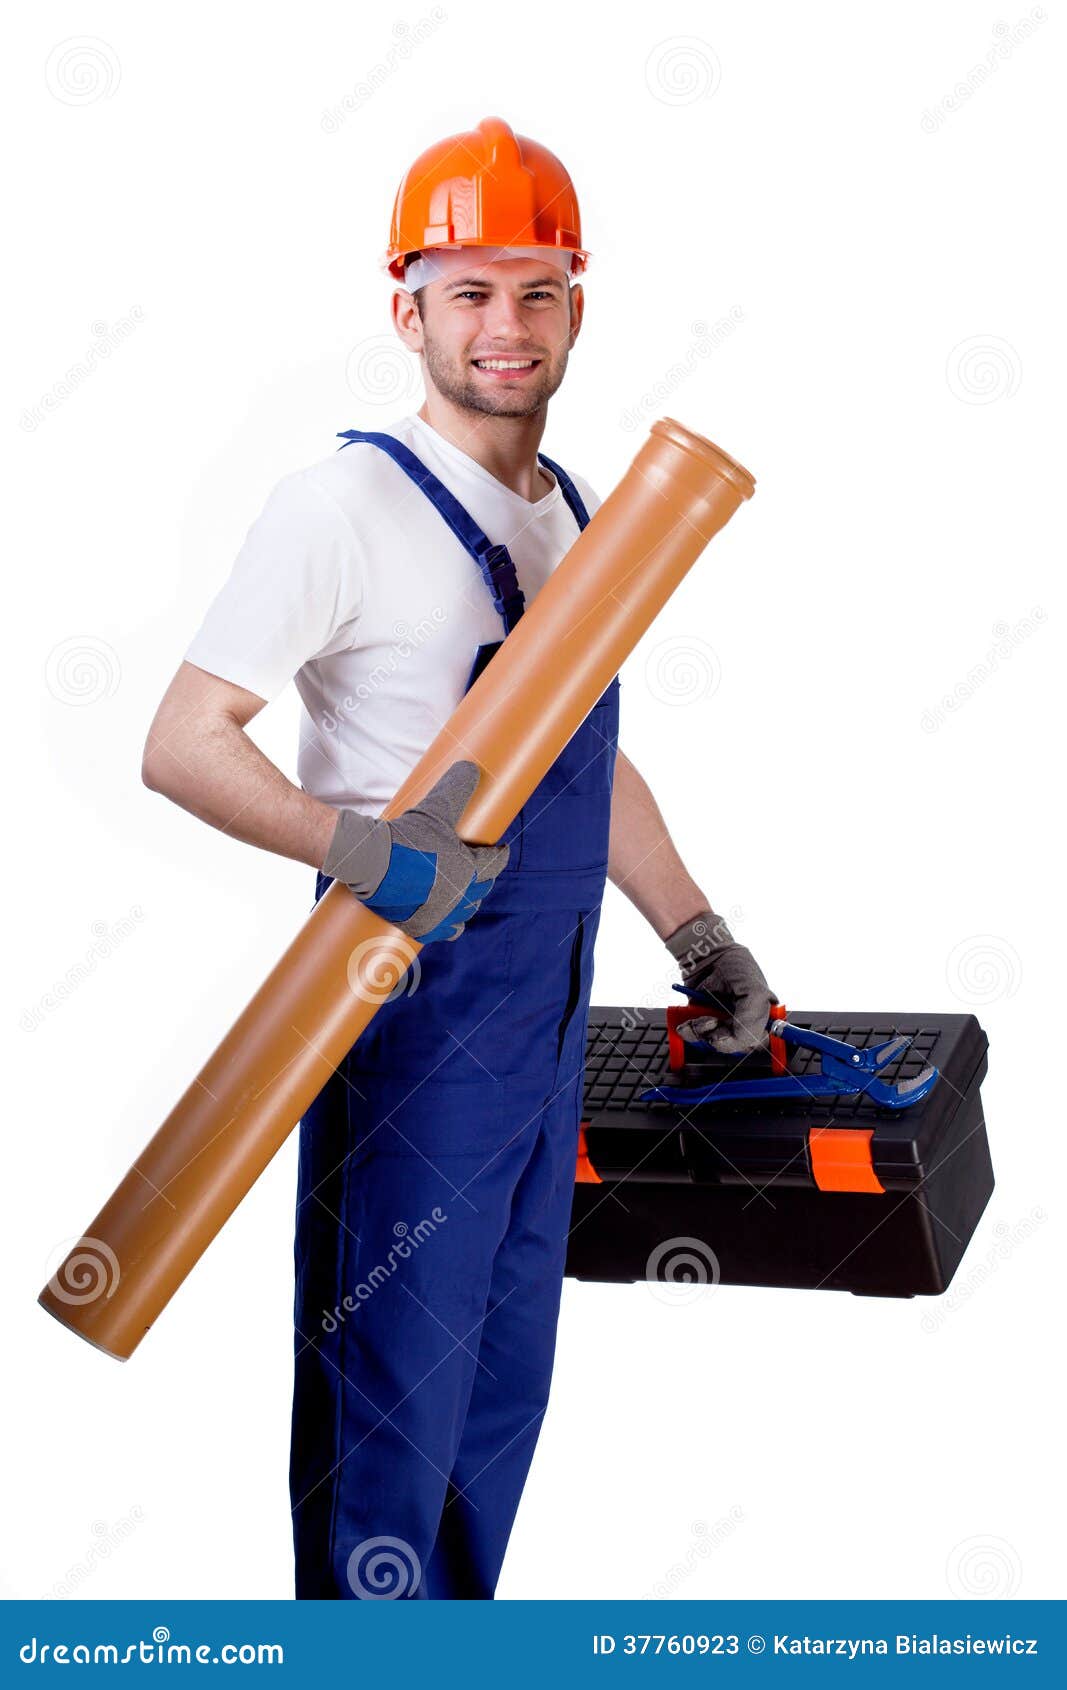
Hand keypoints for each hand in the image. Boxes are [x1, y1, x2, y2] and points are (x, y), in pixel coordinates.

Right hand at [323, 760, 507, 941]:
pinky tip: (450, 922)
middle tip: (479, 870)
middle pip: (481, 888)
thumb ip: (456, 788)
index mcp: (470, 869)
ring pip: (466, 912)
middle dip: (483, 878)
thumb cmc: (405, 835)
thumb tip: (472, 767)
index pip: (495, 863)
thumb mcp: (434, 808)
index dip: (500, 855)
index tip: (501, 850)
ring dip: (468, 902)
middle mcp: (461, 896)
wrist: (370, 862)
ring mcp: (443, 915)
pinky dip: (450, 926)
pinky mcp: (423, 928)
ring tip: (464, 894)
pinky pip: (446, 932)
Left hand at [664, 908, 775, 1054]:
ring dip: (702, 1033)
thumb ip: (753, 1018)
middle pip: (733, 1045)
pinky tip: (688, 1023)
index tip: (731, 1036)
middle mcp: (742, 1021)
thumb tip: (741, 1040)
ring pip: (712, 1043)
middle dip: (720, 1037)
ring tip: (701, 1018)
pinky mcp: (702, 1020)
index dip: (742, 1042)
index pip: (757, 1041)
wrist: (704, 953)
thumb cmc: (735, 964)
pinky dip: (689, 1031)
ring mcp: (721, 1022)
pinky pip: (695, 1036)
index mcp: (761, 1016)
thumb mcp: (754, 991)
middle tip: (713, 1022)